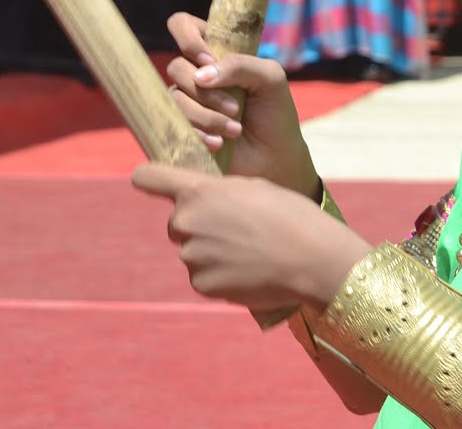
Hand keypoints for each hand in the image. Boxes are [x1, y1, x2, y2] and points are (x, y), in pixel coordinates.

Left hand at [132, 164, 370, 309]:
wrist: (312, 258)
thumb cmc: (290, 216)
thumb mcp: (255, 188)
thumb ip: (220, 193)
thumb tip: (207, 205)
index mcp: (199, 191)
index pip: (148, 177)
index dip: (150, 178)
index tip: (155, 182)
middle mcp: (186, 222)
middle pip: (178, 221)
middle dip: (200, 224)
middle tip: (239, 228)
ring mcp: (191, 256)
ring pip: (193, 250)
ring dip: (213, 251)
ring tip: (252, 251)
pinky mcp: (201, 284)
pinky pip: (204, 275)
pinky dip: (222, 274)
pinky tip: (250, 269)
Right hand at [163, 11, 319, 197]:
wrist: (274, 157)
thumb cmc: (274, 114)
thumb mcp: (270, 79)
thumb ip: (241, 64)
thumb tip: (200, 76)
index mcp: (215, 54)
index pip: (183, 25)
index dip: (188, 37)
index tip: (209, 59)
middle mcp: (194, 75)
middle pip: (176, 66)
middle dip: (207, 91)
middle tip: (236, 107)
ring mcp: (183, 103)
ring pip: (174, 97)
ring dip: (207, 115)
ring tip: (235, 129)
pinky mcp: (175, 129)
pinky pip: (170, 124)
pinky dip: (198, 132)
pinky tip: (220, 143)